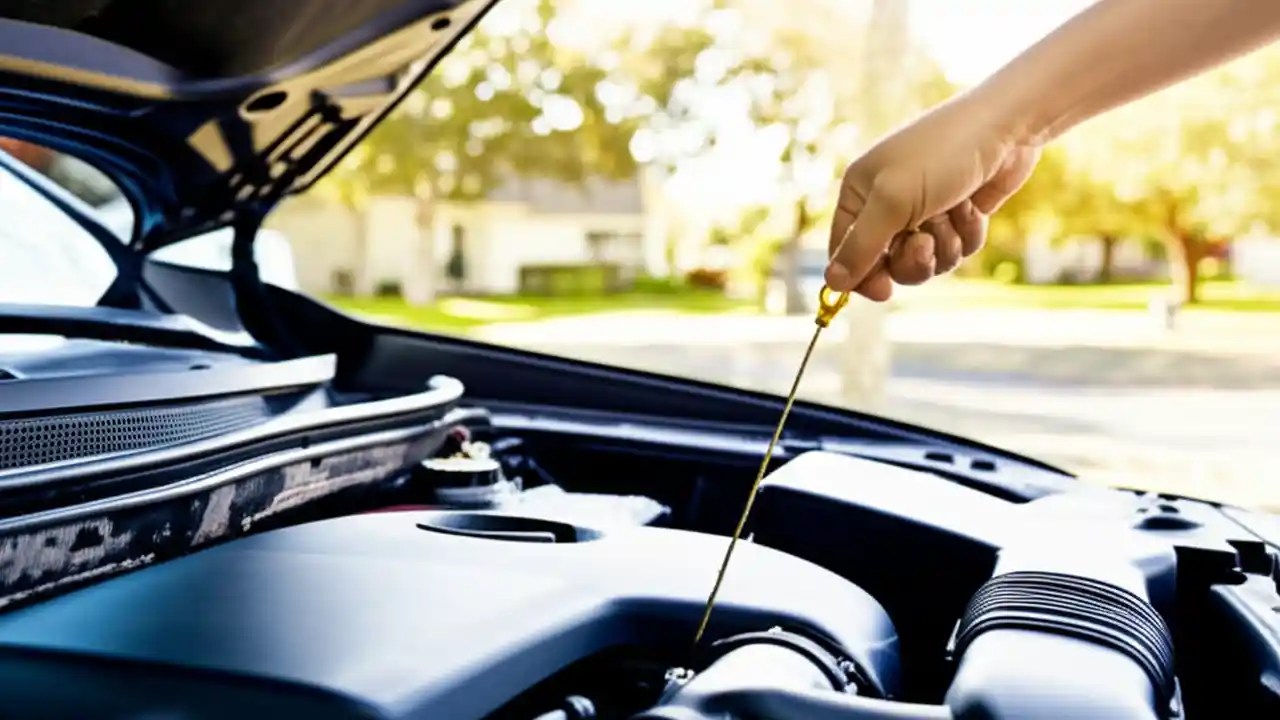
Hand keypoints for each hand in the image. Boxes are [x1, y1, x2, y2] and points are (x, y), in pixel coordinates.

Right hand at [826, 94, 1041, 299]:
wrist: (1007, 126)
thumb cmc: (942, 153)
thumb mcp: (894, 200)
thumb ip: (861, 246)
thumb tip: (833, 283)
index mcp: (859, 194)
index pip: (845, 252)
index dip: (862, 276)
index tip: (884, 291)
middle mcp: (887, 204)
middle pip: (887, 264)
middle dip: (912, 259)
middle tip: (926, 242)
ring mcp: (923, 211)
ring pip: (926, 261)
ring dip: (944, 245)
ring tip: (954, 213)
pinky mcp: (955, 215)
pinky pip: (955, 249)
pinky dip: (967, 233)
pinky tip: (973, 207)